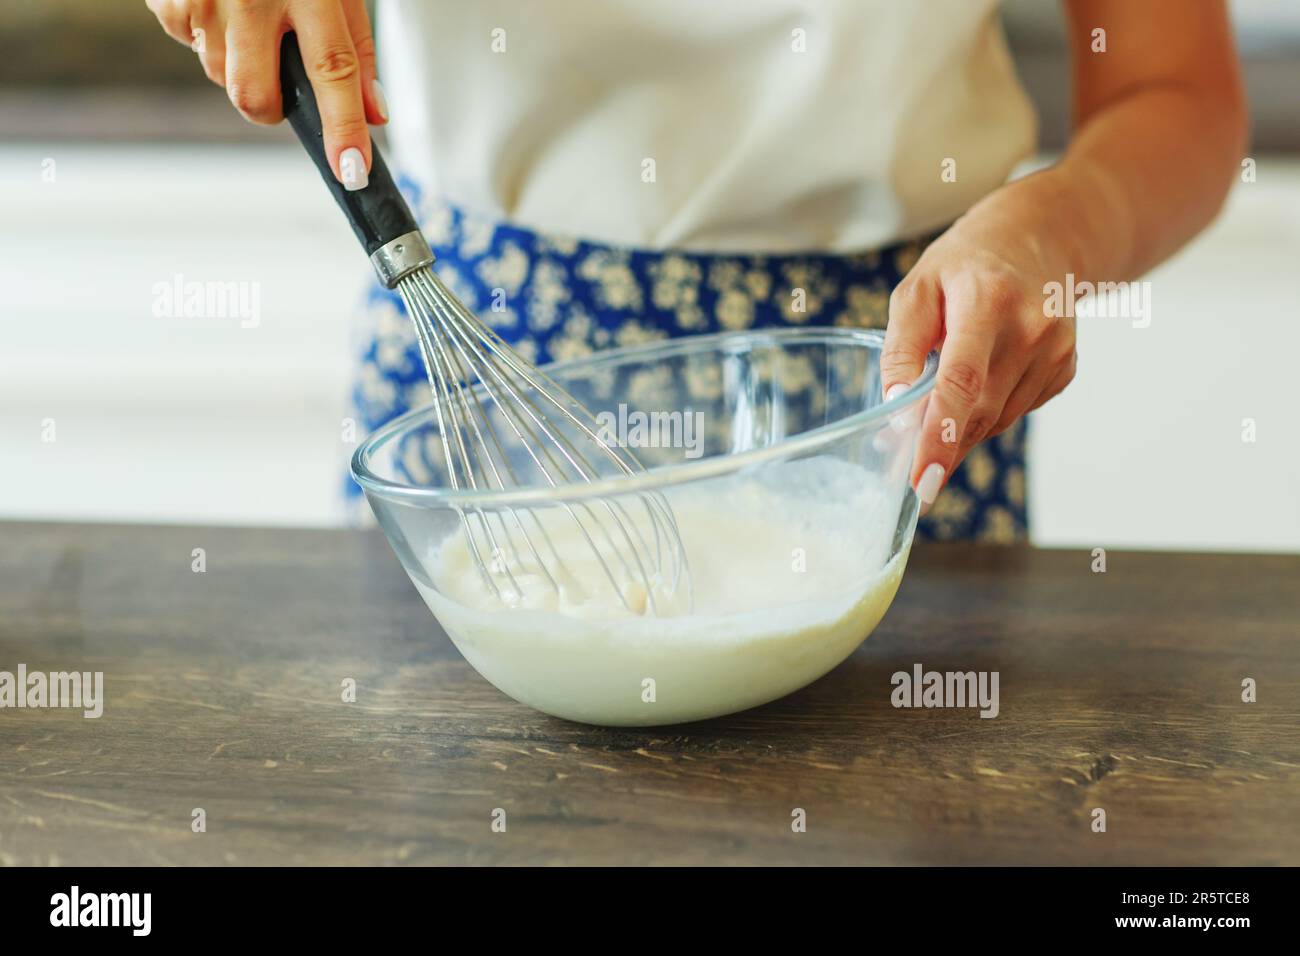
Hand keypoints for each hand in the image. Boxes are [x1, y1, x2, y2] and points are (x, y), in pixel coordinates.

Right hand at [145, 0, 385, 188]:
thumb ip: (356, 49)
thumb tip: (373, 115)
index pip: (332, 71)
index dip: (343, 128)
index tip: (352, 171)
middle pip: (255, 96)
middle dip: (272, 110)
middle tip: (283, 87)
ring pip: (220, 75)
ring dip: (240, 65)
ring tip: (251, 16)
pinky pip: (190, 43)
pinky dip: (208, 34)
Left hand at [881, 173, 1079, 509]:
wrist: (1041, 237)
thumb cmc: (966, 263)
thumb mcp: (917, 287)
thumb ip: (901, 346)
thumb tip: (894, 406)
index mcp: (988, 302)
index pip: (962, 382)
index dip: (939, 436)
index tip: (923, 479)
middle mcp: (1033, 328)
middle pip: (978, 411)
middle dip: (940, 443)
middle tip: (907, 461)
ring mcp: (1057, 351)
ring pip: (997, 420)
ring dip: (962, 425)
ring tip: (939, 404)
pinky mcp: (1066, 369)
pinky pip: (1015, 411)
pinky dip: (988, 411)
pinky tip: (982, 379)